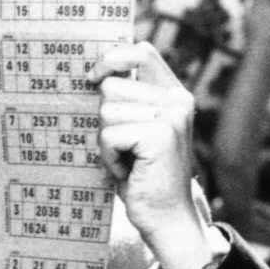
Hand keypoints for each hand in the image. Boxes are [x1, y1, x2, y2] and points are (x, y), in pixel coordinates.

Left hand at [92, 42, 214, 268]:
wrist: (166, 217)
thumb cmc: (143, 177)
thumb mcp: (137, 132)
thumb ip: (128, 102)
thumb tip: (94, 74)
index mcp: (173, 93)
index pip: (140, 51)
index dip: (111, 58)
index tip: (93, 76)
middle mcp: (177, 99)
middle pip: (111, 87)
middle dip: (105, 120)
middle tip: (124, 149)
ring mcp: (171, 115)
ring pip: (106, 112)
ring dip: (106, 143)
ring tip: (127, 161)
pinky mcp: (160, 135)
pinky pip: (109, 135)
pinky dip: (109, 157)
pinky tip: (128, 171)